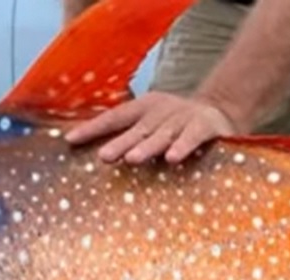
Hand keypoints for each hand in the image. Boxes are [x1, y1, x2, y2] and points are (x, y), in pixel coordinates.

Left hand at [64, 91, 236, 164]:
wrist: (219, 111)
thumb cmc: (175, 124)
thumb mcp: (149, 124)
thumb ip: (126, 135)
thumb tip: (92, 154)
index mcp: (143, 108)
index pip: (114, 117)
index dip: (93, 128)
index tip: (70, 140)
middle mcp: (160, 111)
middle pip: (137, 130)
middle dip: (120, 142)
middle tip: (103, 156)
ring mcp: (182, 118)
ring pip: (162, 135)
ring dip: (147, 147)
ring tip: (132, 160)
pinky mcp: (204, 126)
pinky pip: (192, 138)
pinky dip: (182, 147)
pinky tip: (172, 159)